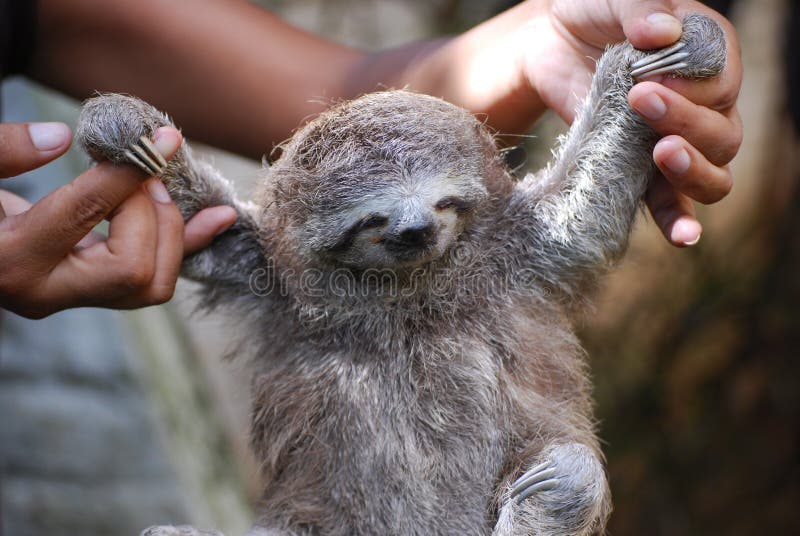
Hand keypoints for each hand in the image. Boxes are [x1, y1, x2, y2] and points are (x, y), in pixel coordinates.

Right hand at [0, 122, 236, 317]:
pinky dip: (188, 245)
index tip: (161, 138)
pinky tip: (220, 216)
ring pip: (150, 285)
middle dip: (152, 214)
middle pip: (134, 270)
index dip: (127, 173)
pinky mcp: (90, 289)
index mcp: (7, 260)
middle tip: (144, 170)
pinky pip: (152, 277)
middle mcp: (43, 292)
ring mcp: (70, 297)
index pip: (83, 215)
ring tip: (158, 185)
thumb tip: (59, 138)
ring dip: (171, 230)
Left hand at [523, 0, 741, 245]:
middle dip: (687, 123)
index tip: (648, 76)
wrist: (552, 40)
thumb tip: (661, 34)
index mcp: (710, 57)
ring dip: (692, 171)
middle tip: (640, 99)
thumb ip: (642, 7)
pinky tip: (683, 237)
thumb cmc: (593, 10)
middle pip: (724, 135)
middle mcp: (704, 105)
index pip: (724, 84)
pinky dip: (681, 222)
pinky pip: (673, 204)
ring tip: (660, 153)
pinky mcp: (641, 169)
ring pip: (713, 175)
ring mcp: (676, 142)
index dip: (694, 87)